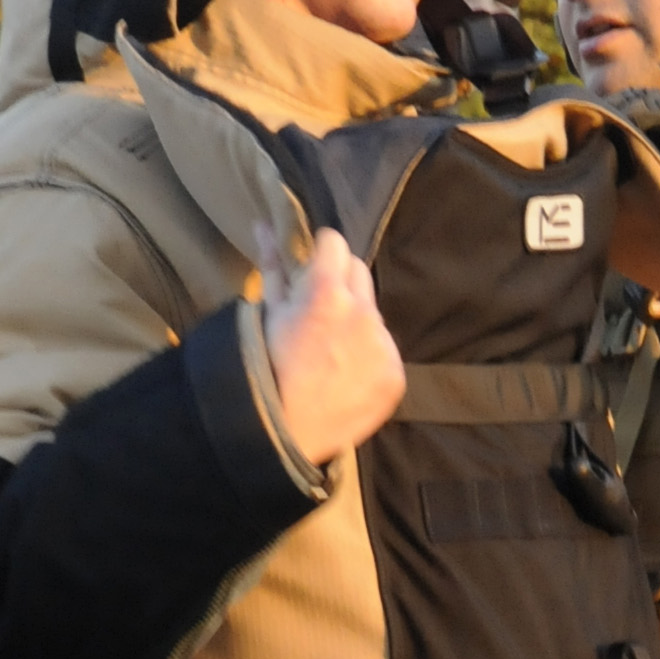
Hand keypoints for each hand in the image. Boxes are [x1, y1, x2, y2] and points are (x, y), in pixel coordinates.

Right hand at [260, 222, 404, 465]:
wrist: (279, 433)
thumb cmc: (264, 368)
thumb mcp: (265, 312)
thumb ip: (273, 264)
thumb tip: (266, 224)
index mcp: (326, 291)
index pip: (335, 243)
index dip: (320, 255)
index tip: (310, 271)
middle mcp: (363, 313)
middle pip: (359, 272)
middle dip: (340, 284)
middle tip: (319, 313)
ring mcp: (383, 346)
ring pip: (373, 315)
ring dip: (356, 322)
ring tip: (330, 353)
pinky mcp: (395, 375)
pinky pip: (385, 352)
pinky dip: (369, 357)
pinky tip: (345, 376)